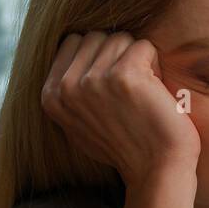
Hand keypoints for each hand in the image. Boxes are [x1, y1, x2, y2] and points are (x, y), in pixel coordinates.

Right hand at [40, 31, 201, 186]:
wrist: (157, 171)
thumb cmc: (126, 147)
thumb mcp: (80, 122)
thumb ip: (69, 90)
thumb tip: (70, 47)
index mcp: (51, 95)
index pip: (74, 41)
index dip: (100, 58)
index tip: (113, 89)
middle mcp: (67, 87)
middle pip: (97, 36)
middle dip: (119, 56)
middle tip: (131, 91)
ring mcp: (94, 80)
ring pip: (120, 38)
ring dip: (138, 60)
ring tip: (143, 93)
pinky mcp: (124, 76)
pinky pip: (144, 46)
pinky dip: (156, 65)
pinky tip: (155, 93)